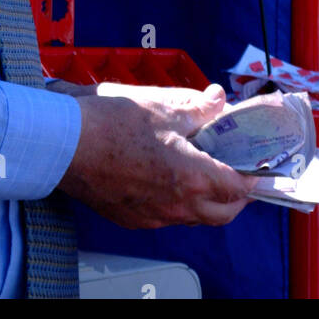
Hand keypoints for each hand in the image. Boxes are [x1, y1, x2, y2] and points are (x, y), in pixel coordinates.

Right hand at [56, 83, 257, 229]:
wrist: (64, 144)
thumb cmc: (110, 124)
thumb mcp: (161, 107)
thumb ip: (197, 109)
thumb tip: (218, 100)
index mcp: (192, 178)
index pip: (237, 189)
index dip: (251, 176)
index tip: (255, 165)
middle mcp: (176, 206)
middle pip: (222, 213)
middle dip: (234, 195)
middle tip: (233, 171)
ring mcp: (153, 217)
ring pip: (193, 217)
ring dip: (205, 200)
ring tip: (198, 170)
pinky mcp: (132, 218)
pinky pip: (166, 217)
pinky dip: (176, 202)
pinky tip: (163, 176)